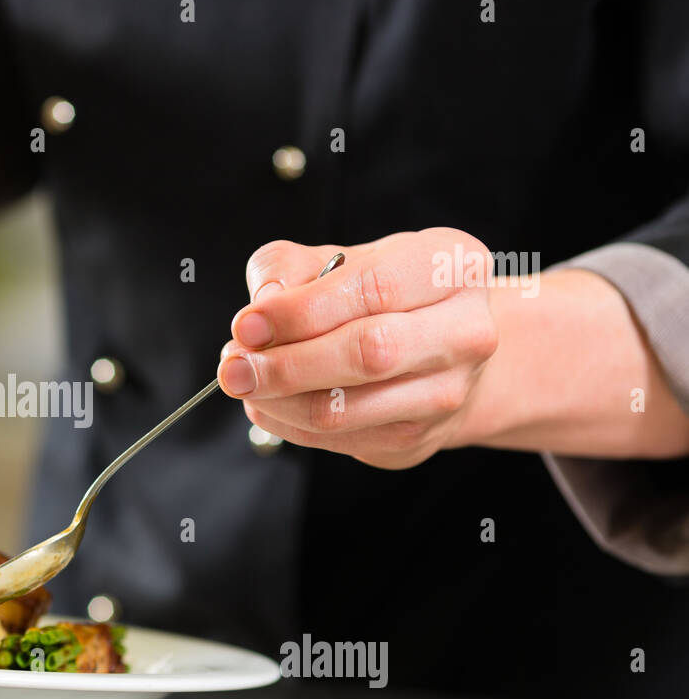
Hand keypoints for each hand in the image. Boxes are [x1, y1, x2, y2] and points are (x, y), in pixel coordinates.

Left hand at [216, 228, 499, 468]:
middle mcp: (465, 330)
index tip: (246, 324)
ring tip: (242, 380)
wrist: (440, 349)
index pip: (374, 288)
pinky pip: (337, 438)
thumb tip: (261, 307)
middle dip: (287, 364)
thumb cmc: (381, 294)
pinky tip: (266, 402)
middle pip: (369, 353)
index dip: (301, 310)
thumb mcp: (339, 259)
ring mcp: (448, 391)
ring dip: (278, 400)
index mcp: (452, 265)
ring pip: (346, 408)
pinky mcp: (418, 437)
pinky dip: (287, 423)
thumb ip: (291, 268)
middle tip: (233, 366)